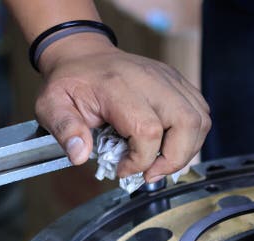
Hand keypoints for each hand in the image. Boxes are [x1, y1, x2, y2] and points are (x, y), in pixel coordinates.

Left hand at [35, 33, 210, 180]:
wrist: (85, 56)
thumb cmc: (72, 83)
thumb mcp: (52, 105)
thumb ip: (65, 130)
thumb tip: (79, 156)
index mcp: (119, 86)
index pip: (148, 130)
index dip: (141, 159)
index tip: (124, 170)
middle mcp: (151, 80)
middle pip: (186, 123)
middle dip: (175, 158)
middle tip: (153, 172)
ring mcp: (170, 80)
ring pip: (200, 120)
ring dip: (189, 149)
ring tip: (164, 161)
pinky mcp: (180, 83)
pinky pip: (202, 113)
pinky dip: (194, 135)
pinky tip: (173, 145)